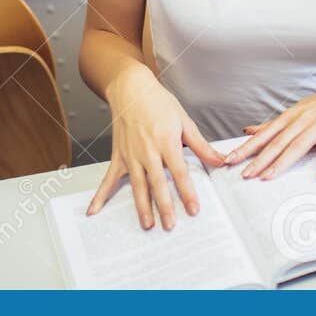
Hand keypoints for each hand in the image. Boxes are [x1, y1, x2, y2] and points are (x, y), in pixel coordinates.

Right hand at [87, 69, 223, 229]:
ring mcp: (131, 155)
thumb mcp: (184, 121)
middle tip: (170, 225)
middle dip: (164, 206)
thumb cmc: (158, 103)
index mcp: (166, 142)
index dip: (187, 192)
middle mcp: (147, 151)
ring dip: (142, 207)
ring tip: (147, 224)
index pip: (179, 172)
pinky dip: (100, 195)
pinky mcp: (119, 156)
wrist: (132, 89)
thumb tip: (220, 160)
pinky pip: (109, 179)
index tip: (193, 209)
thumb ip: (201, 145)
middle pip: (157, 183)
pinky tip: (94, 210)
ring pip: (137, 186)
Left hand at [222, 70, 315, 180]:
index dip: (248, 147)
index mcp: (291, 116)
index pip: (265, 135)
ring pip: (299, 145)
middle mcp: (303, 120)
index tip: (231, 159)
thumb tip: (249, 130)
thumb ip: (273, 124)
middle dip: (259, 159)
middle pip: (278, 142)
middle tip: (244, 174)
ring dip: (282, 163)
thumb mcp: (296, 110)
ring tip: (268, 177)